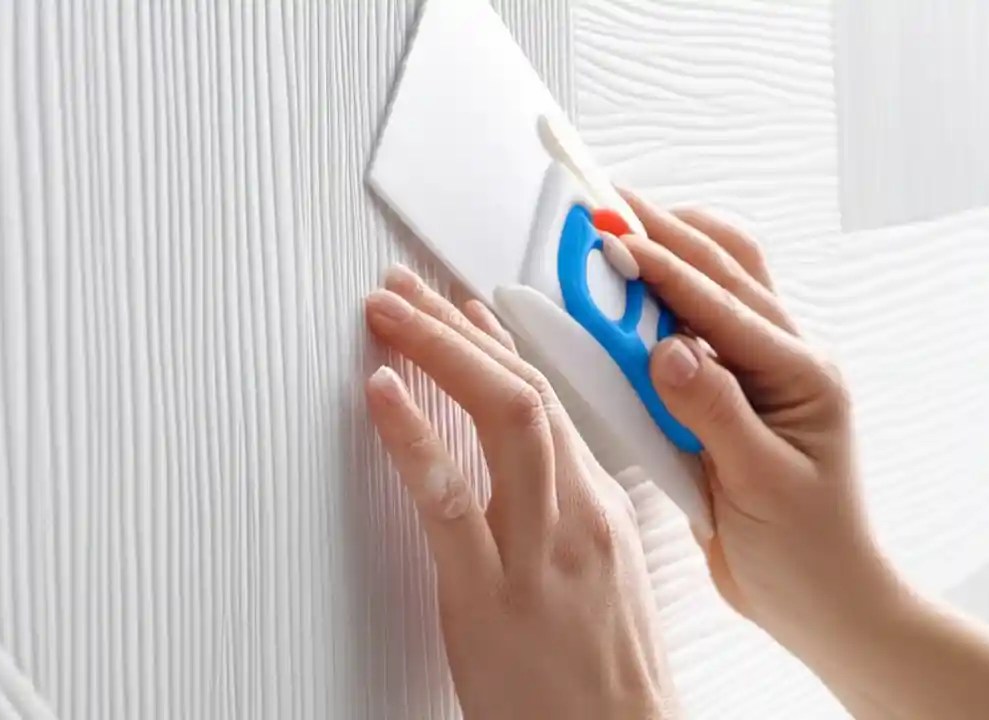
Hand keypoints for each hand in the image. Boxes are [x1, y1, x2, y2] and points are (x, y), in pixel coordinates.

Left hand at [363, 265, 678, 719]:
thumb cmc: (604, 676)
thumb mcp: (599, 573)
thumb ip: (565, 509)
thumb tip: (530, 460)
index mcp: (600, 507)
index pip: (551, 397)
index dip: (500, 343)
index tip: (464, 307)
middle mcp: (578, 513)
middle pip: (524, 387)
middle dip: (459, 326)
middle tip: (406, 292)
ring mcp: (539, 550)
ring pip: (500, 416)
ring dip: (438, 351)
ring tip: (388, 315)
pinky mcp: (492, 596)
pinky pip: (450, 498)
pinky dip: (414, 436)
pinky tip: (384, 395)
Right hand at [615, 191, 904, 656]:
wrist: (822, 598)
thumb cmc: (805, 549)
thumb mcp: (760, 485)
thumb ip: (714, 412)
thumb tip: (668, 349)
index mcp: (802, 375)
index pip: (720, 305)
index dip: (662, 264)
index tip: (610, 234)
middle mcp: (787, 360)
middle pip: (725, 269)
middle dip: (665, 230)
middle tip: (606, 203)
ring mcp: (763, 372)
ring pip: (722, 284)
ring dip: (674, 249)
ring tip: (620, 223)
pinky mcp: (735, 392)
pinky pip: (702, 325)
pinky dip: (668, 295)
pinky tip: (635, 286)